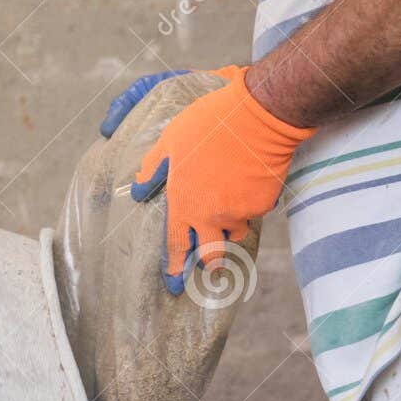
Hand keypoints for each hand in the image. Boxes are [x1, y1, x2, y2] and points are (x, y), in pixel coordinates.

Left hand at [104, 66, 314, 294]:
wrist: (258, 117)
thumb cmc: (210, 124)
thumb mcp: (171, 140)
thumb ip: (153, 168)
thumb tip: (137, 189)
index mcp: (184, 203)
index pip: (176, 244)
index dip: (174, 266)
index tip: (174, 284)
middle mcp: (211, 215)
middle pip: (211, 256)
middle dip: (208, 263)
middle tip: (208, 264)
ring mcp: (239, 212)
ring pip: (235, 232)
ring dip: (231, 226)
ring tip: (230, 200)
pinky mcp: (262, 205)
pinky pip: (255, 212)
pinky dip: (251, 203)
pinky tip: (249, 181)